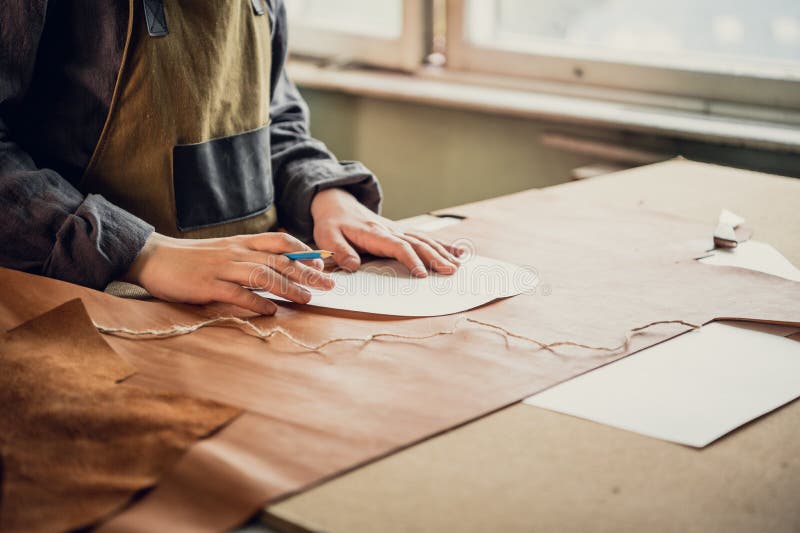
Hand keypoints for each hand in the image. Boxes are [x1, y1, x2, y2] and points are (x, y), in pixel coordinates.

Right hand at [122, 232, 333, 314]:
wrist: (155, 258)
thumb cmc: (193, 258)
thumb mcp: (225, 251)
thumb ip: (250, 257)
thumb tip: (279, 269)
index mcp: (242, 242)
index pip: (281, 241)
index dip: (304, 252)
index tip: (322, 264)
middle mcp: (236, 252)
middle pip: (278, 260)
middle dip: (306, 273)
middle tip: (327, 285)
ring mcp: (222, 268)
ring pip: (262, 275)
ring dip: (287, 288)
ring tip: (306, 299)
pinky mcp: (208, 285)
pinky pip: (237, 293)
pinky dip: (256, 302)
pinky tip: (271, 310)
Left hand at [310, 188, 462, 276]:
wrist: (337, 204)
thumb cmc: (332, 223)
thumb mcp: (327, 236)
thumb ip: (340, 251)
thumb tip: (353, 266)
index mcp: (374, 232)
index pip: (397, 245)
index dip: (411, 259)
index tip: (422, 273)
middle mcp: (390, 230)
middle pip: (417, 243)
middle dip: (435, 257)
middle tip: (449, 271)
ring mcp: (398, 230)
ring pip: (424, 240)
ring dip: (442, 253)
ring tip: (457, 266)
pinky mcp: (402, 232)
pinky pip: (425, 238)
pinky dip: (443, 245)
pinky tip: (459, 253)